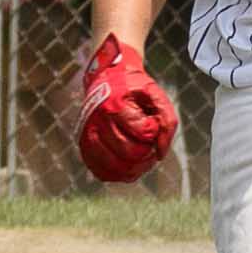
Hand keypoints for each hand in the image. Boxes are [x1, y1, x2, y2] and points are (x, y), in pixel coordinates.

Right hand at [75, 35, 174, 184]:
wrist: (106, 78)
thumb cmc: (134, 89)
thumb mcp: (156, 95)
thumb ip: (167, 122)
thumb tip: (160, 154)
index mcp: (114, 105)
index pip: (145, 133)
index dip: (155, 132)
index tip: (151, 122)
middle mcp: (97, 122)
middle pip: (131, 154)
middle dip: (148, 152)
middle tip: (149, 143)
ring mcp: (87, 135)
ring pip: (116, 168)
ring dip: (137, 167)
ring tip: (143, 155)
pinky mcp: (84, 146)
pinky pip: (101, 172)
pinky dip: (119, 174)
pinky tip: (130, 166)